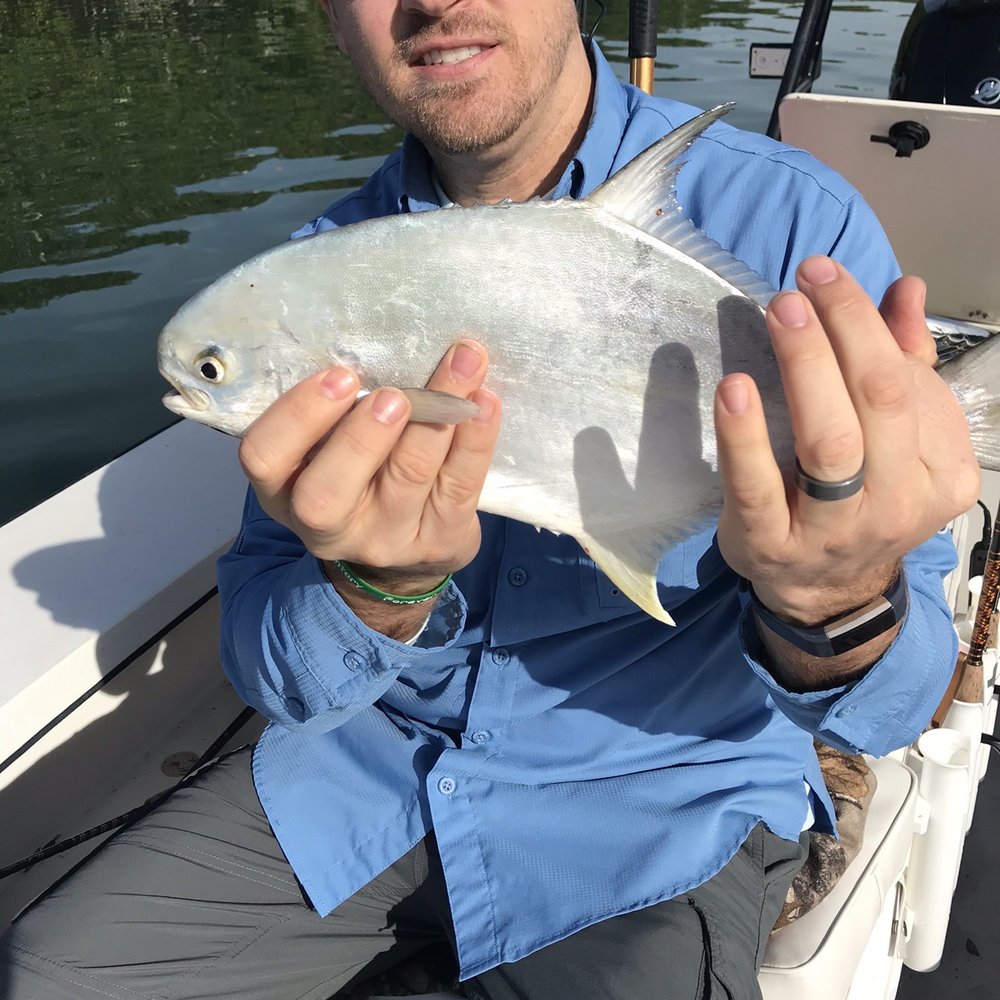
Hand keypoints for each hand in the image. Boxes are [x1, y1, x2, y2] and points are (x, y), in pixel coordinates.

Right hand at [238, 339, 501, 590]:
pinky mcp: (441, 541)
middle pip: (327, 492)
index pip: (264, 458)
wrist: (406, 558)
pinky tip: (484, 400)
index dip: (297, 416)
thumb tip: (375, 337)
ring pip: (407, 480)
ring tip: (459, 368)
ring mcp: (386, 539)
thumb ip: (335, 410)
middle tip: (392, 396)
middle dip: (361, 437)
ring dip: (435, 419)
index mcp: (285, 490)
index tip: (340, 375)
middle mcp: (327, 525)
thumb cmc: (359, 476)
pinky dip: (475, 439)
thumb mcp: (327, 451)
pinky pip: (460, 487)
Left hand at [713, 256, 979, 624]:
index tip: (825, 275)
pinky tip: (733, 388)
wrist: (825, 589)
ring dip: (805, 369)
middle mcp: (896, 504)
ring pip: (829, 444)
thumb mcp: (895, 439)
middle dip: (842, 332)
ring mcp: (833, 531)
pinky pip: (758, 488)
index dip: (864, 323)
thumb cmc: (861, 498)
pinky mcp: (772, 546)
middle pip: (877, 403)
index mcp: (940, 474)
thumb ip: (903, 366)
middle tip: (800, 285)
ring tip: (779, 315)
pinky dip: (745, 437)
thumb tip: (905, 290)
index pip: (907, 385)